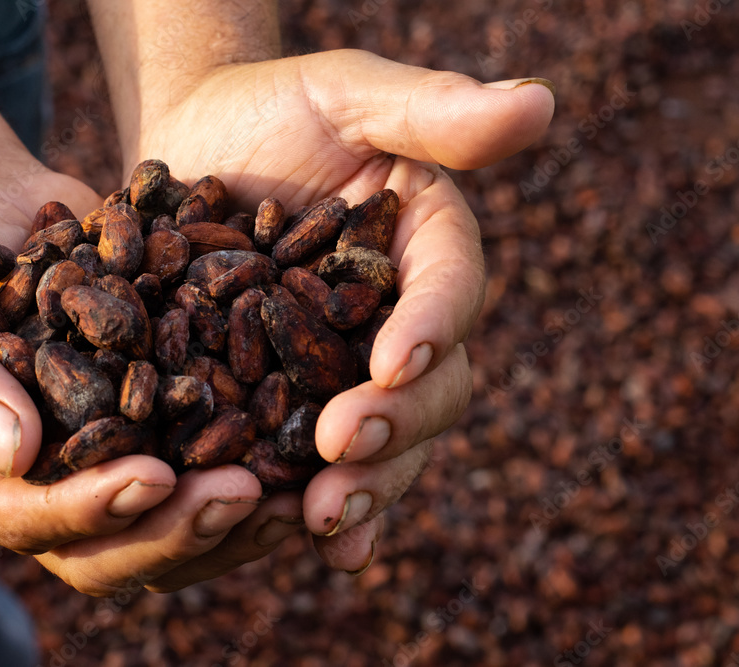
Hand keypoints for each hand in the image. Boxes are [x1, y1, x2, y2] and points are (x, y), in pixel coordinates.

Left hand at [47, 49, 553, 586]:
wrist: (198, 151)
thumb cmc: (273, 109)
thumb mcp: (346, 93)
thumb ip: (432, 109)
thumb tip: (540, 104)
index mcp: (428, 250)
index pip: (450, 292)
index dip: (433, 328)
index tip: (397, 361)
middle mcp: (405, 322)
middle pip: (431, 389)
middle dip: (393, 424)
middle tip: (341, 447)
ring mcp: (354, 373)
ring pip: (387, 442)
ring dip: (366, 485)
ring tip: (326, 519)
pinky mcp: (299, 405)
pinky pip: (324, 466)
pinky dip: (334, 510)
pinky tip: (326, 550)